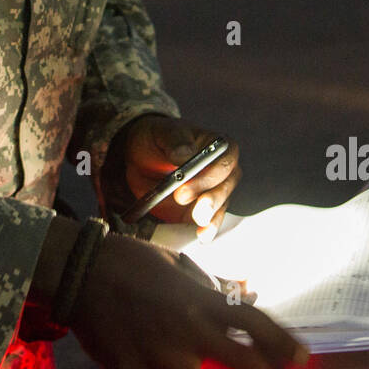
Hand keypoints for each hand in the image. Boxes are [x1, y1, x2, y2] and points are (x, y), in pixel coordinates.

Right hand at [69, 232, 308, 368]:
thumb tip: (233, 293)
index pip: (253, 322)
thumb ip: (204, 285)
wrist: (82, 269)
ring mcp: (160, 353)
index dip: (281, 341)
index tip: (302, 359)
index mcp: (201, 300)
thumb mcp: (175, 264)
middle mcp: (189, 330)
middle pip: (242, 360)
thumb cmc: (129, 260)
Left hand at [110, 114, 239, 239]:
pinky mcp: (204, 210)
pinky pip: (211, 221)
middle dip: (209, 195)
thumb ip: (175, 141)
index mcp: (217, 144)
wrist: (142, 158)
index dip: (211, 170)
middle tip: (182, 198)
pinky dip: (207, 229)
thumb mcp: (162, 133)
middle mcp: (222, 169)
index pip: (226, 157)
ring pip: (221, 204)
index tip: (186, 181)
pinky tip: (202, 235)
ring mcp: (214, 191)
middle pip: (226, 184)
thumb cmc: (157, 139)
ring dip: (210, 214)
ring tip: (196, 220)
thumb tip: (184, 155)